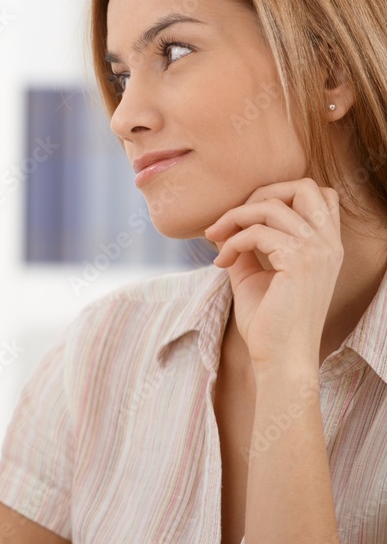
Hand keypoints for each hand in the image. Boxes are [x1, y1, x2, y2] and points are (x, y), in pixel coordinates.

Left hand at [204, 178, 343, 372]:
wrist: (280, 358)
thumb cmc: (269, 323)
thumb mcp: (253, 276)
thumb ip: (243, 247)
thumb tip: (220, 225)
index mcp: (326, 245)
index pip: (316, 194)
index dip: (276, 194)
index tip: (242, 219)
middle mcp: (329, 243)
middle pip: (303, 186)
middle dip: (259, 193)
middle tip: (230, 220)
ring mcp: (318, 250)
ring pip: (271, 206)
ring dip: (234, 218)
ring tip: (215, 239)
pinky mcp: (300, 261)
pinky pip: (257, 232)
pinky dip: (232, 242)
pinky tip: (221, 263)